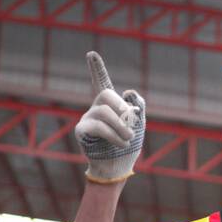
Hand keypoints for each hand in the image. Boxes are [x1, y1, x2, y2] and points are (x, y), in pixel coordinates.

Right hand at [75, 51, 145, 183]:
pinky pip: (97, 125)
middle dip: (121, 108)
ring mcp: (87, 119)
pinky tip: (121, 142)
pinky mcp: (81, 131)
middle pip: (106, 94)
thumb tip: (129, 91)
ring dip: (121, 124)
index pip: (101, 81)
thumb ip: (138, 106)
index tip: (91, 53)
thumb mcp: (139, 124)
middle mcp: (95, 108)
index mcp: (110, 105)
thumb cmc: (128, 147)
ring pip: (103, 111)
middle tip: (131, 123)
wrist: (118, 168)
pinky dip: (113, 134)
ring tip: (128, 137)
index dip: (96, 68)